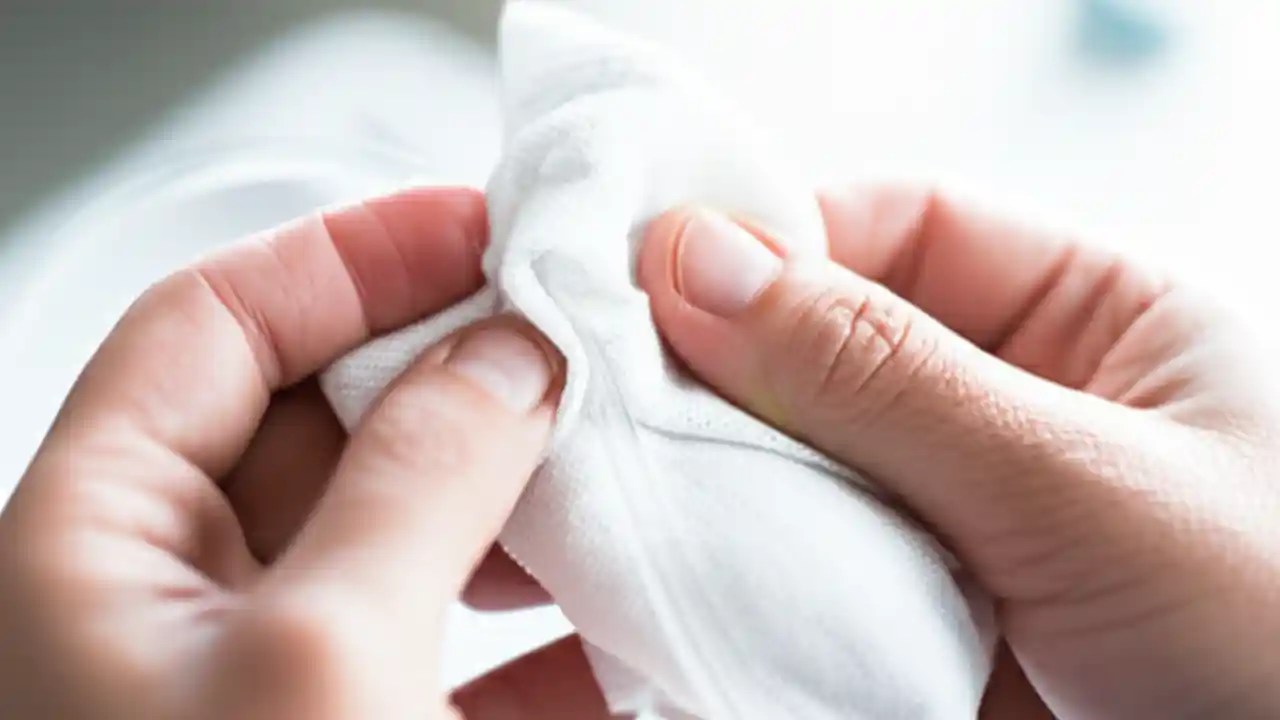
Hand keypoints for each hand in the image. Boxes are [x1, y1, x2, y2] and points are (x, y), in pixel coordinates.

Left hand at [0, 188, 608, 718]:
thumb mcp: (321, 659)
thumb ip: (417, 481)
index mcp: (90, 550)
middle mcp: (171, 601)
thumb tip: (509, 357)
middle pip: (319, 419)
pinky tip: (619, 615)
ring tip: (610, 471)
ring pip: (397, 529)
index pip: (207, 328)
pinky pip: (453, 647)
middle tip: (569, 343)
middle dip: (452, 373)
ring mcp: (265, 674)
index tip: (480, 229)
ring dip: (513, 497)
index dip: (347, 260)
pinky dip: (542, 627)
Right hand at [637, 187, 1279, 719]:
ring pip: (791, 489)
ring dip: (693, 511)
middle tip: (574, 422)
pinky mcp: (922, 639)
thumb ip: (886, 376)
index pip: (893, 232)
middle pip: (816, 364)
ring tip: (572, 532)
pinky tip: (645, 618)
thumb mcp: (1087, 485)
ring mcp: (960, 531)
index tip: (642, 284)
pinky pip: (799, 598)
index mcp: (1090, 321)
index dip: (764, 244)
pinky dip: (723, 610)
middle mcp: (1010, 414)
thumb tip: (699, 263)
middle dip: (698, 393)